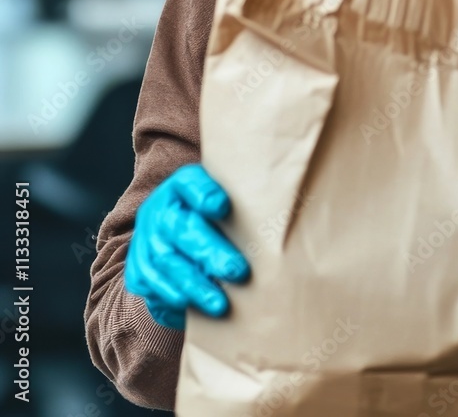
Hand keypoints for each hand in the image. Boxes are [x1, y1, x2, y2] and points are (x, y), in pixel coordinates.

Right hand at [123, 162, 250, 329]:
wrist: (172, 231)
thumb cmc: (214, 215)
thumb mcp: (227, 197)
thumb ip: (246, 200)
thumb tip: (284, 208)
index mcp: (182, 185)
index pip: (190, 183)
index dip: (204, 194)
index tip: (223, 207)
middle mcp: (159, 210)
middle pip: (180, 229)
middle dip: (209, 252)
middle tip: (239, 271)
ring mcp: (144, 240)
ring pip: (165, 263)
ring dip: (193, 285)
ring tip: (221, 303)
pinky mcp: (137, 270)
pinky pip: (150, 286)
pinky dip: (171, 298)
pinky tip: (192, 309)